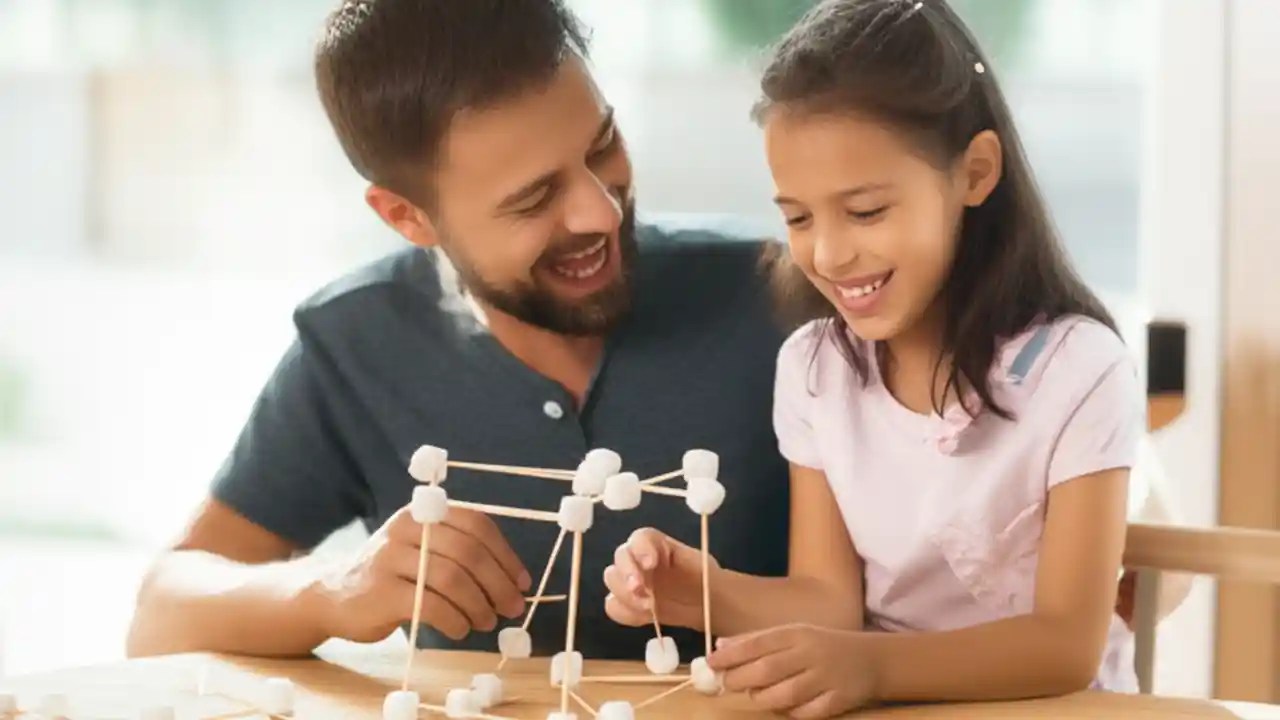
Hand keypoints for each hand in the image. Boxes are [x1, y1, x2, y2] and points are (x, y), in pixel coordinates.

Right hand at [311, 503, 532, 642]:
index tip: (522, 582)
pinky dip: (455, 621)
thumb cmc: (393, 575)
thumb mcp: (424, 550)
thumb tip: (514, 583)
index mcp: (424, 512)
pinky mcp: (380, 592)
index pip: (477, 525)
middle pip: (468, 552)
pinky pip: (432, 606)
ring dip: (479, 605)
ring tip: (487, 622)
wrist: (332, 596)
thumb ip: (461, 555)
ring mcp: (390, 559)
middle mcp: (407, 528)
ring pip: (452, 580)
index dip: (506, 555)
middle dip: (498, 584)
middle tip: (513, 608)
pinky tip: (461, 630)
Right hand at [603, 527, 718, 630]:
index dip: (641, 548)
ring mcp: (630, 580)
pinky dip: (624, 612)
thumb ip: (688, 563)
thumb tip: (673, 565)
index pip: (641, 538)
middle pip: (621, 556)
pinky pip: (613, 605)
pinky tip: (643, 618)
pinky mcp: (628, 602)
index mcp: (657, 544)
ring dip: (626, 594)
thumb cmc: (705, 579)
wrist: (705, 602)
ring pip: (612, 579)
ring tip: (650, 608)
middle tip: (640, 589)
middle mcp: (639, 558)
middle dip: (627, 572)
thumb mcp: (704, 566)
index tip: (650, 563)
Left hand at [707, 624, 876, 718]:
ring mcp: (826, 677)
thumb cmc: (821, 646)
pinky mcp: (839, 700)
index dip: (731, 654)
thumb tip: (720, 647)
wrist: (871, 659)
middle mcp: (811, 653)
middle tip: (727, 683)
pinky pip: (808, 712)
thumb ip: (756, 640)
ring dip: (763, 698)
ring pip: (785, 694)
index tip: (710, 662)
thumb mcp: (792, 635)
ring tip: (755, 695)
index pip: (758, 642)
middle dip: (740, 678)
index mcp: (796, 633)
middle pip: (768, 669)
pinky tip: (785, 707)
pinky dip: (791, 712)